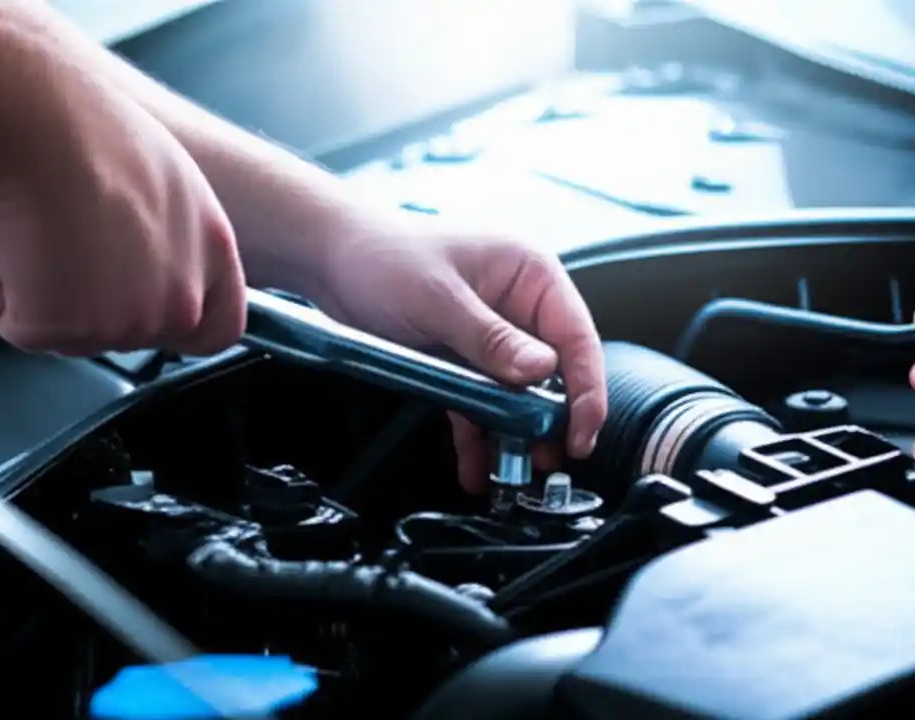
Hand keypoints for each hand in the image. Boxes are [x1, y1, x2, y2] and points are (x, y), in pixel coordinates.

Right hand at [0, 14, 245, 355]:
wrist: (36, 121)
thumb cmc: (90, 130)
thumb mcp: (172, 186)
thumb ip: (182, 242)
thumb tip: (165, 266)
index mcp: (214, 257)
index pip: (216, 332)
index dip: (179, 327)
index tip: (151, 312)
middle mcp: (180, 298)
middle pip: (137, 335)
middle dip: (100, 304)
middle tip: (71, 243)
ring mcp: (125, 321)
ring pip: (78, 333)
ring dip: (50, 292)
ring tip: (45, 229)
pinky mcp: (63, 329)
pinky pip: (23, 326)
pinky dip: (4, 291)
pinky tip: (14, 241)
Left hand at [313, 219, 607, 492]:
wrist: (328, 257)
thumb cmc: (382, 254)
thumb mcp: (439, 299)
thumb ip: (492, 339)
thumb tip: (541, 371)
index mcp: (529, 274)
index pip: (576, 336)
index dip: (586, 387)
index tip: (581, 430)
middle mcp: (518, 304)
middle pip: (554, 371)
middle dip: (551, 419)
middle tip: (549, 458)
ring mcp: (493, 334)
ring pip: (520, 394)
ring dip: (516, 434)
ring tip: (513, 469)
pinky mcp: (465, 358)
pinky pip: (483, 403)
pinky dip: (480, 435)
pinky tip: (477, 464)